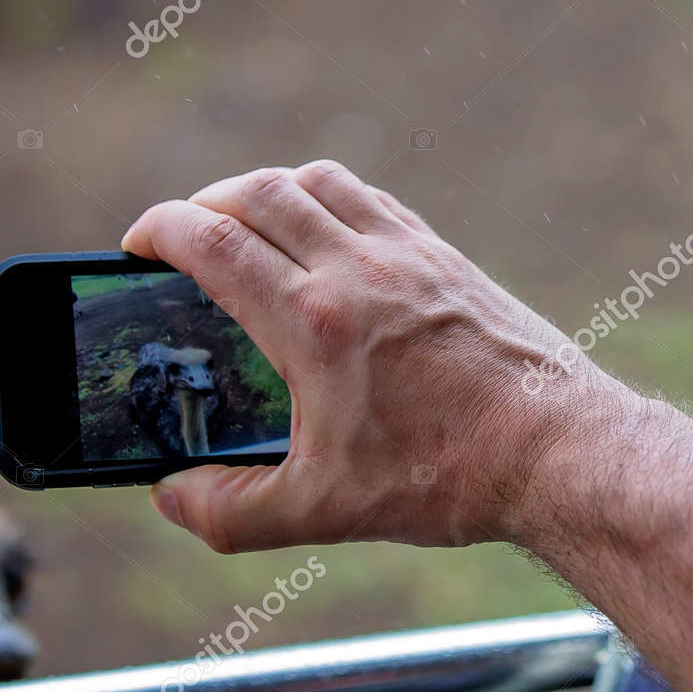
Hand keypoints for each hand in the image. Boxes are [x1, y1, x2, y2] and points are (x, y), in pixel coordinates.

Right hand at [121, 160, 644, 552]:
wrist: (556, 451)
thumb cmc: (445, 478)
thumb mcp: (321, 510)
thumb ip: (229, 510)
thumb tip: (171, 494)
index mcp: (313, 321)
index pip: (210, 240)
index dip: (158, 231)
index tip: (136, 245)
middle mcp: (357, 268)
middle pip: (255, 193)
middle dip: (201, 204)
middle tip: (182, 238)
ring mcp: (408, 255)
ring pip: (317, 181)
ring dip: (267, 190)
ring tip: (248, 228)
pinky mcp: (447, 259)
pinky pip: (373, 200)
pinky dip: (330, 200)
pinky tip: (329, 237)